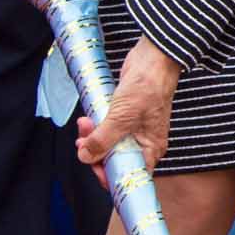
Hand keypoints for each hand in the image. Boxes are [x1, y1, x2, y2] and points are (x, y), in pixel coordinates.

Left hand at [80, 35, 179, 166]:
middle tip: (82, 144)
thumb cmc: (148, 87)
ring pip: (107, 144)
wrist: (152, 59)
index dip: (110, 175)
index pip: (130, 174)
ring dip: (91, 138)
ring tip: (84, 125)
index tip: (93, 169)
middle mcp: (142, 142)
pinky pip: (105, 129)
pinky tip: (88, 120)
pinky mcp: (123, 117)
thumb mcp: (121, 118)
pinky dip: (95, 127)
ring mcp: (132, 129)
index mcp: (150, 148)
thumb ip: (103, 140)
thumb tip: (86, 157)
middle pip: (115, 160)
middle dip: (95, 153)